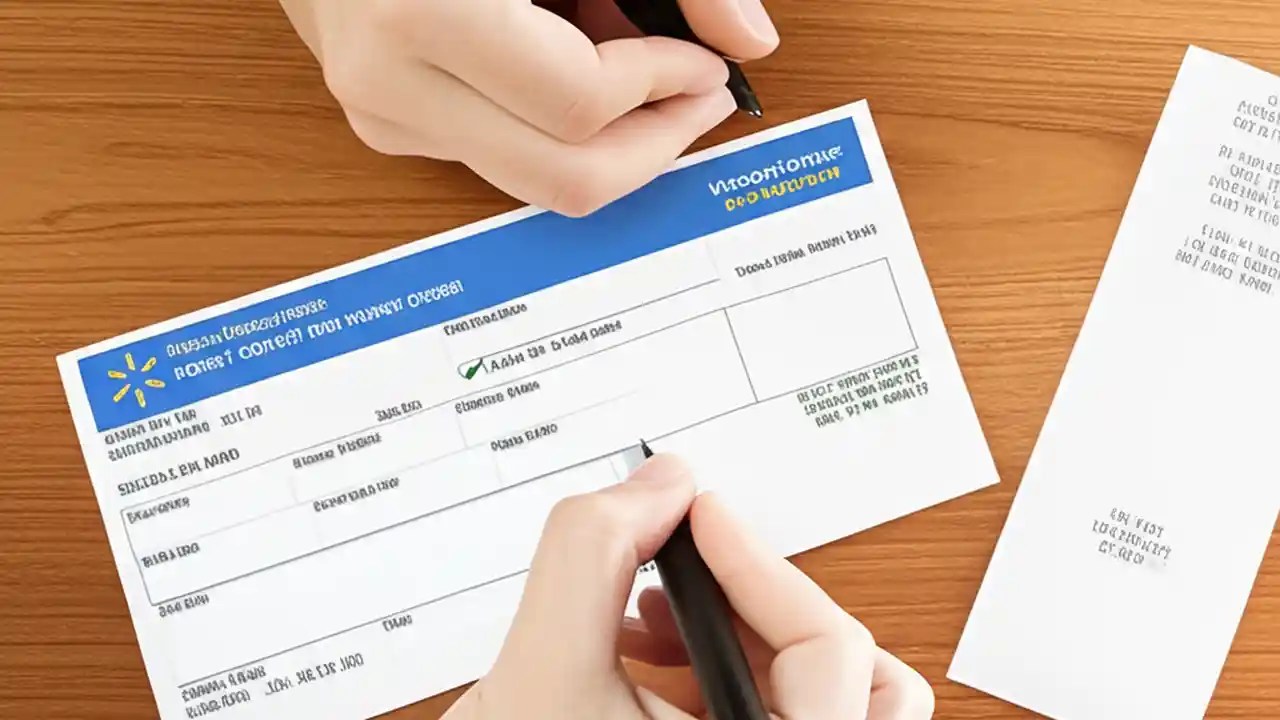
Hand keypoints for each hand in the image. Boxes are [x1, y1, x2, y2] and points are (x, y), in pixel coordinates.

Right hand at [278, 0, 778, 215]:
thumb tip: (748, 40)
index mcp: (423, 13)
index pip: (579, 107)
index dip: (663, 90)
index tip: (704, 64)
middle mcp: (392, 82)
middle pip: (562, 179)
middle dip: (651, 148)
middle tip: (696, 99)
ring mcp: (384, 115)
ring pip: (535, 181)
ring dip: (606, 139)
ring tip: (634, 66)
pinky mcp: (387, 127)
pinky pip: (500, 155)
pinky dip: (554, 126)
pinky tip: (568, 60)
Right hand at [442, 453, 934, 718]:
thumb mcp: (541, 672)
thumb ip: (593, 553)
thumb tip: (659, 487)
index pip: (829, 654)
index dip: (762, 563)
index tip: (702, 517)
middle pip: (856, 676)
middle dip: (764, 604)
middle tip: (694, 570)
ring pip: (829, 699)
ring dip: (747, 638)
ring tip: (653, 621)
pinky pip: (784, 719)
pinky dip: (726, 675)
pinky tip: (646, 657)